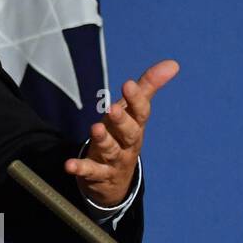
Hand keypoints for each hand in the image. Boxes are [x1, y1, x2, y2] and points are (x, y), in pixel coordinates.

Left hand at [65, 60, 178, 207]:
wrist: (116, 179)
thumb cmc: (123, 136)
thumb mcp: (134, 113)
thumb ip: (147, 87)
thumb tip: (173, 63)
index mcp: (136, 126)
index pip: (140, 112)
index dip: (136, 99)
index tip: (128, 84)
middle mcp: (127, 143)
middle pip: (128, 133)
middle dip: (121, 121)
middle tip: (112, 109)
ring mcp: (114, 160)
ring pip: (111, 150)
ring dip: (103, 140)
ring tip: (94, 129)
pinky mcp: (97, 174)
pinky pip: (90, 171)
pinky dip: (80, 168)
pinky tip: (69, 165)